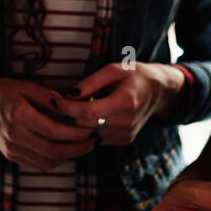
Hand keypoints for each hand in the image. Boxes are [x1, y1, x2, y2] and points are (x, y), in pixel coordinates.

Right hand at [0, 77, 96, 170]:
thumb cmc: (1, 92)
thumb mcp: (25, 86)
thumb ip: (49, 97)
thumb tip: (72, 104)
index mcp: (19, 115)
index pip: (54, 131)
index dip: (76, 134)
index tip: (91, 130)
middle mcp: (15, 135)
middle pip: (53, 151)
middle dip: (78, 148)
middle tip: (93, 141)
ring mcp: (11, 148)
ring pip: (47, 161)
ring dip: (69, 157)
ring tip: (82, 146)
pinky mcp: (11, 155)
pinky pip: (38, 164)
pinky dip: (55, 160)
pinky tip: (64, 151)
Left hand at [51, 62, 186, 145]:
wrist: (157, 91)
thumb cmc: (133, 75)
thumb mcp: (112, 70)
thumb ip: (90, 83)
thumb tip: (68, 96)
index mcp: (125, 102)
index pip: (87, 111)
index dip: (66, 107)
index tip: (53, 100)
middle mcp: (127, 123)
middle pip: (85, 124)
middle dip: (71, 114)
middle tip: (65, 100)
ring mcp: (126, 135)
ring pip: (89, 133)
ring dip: (81, 121)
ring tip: (84, 105)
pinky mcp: (124, 141)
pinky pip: (97, 138)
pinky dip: (91, 128)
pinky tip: (96, 114)